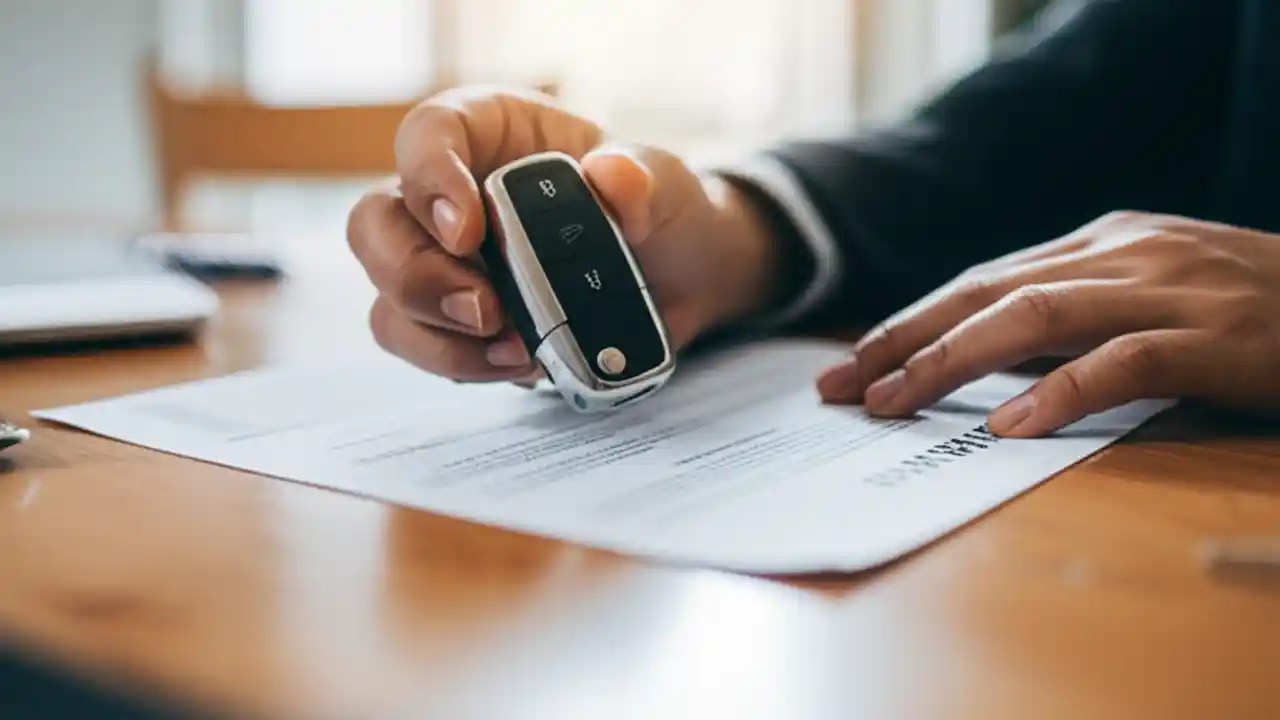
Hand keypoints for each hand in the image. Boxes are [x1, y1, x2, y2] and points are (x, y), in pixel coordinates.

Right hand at [347, 87, 782, 381]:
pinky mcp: (456, 320)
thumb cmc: (658, 209)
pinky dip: (463, 363)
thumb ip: (644, 178)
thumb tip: (611, 177)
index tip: (467, 228)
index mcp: (489, 132)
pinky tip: (524, 363)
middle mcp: (449, 194)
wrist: (680, 279)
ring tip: (517, 349)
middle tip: (483, 308)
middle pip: (376, 224)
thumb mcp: (667, 183)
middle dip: (417, 275)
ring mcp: (444, 260)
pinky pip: (422, 344)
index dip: (430, 177)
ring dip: (437, 333)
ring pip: (387, 294)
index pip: (428, 134)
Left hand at [816, 211, 1279, 435]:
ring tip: (891, 403)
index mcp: (1100, 242)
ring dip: (950, 361)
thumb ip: (1073, 319)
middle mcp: (1120, 252)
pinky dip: (1058, 393)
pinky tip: (1006, 428)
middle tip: (841, 386)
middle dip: (903, 339)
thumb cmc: (1248, 311)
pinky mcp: (1211, 335)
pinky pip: (1120, 362)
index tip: (851, 363)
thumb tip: (981, 364)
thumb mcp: (1148, 296)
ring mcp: (1166, 288)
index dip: (910, 322)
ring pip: (1033, 315)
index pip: (981, 280)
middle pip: (986, 291)